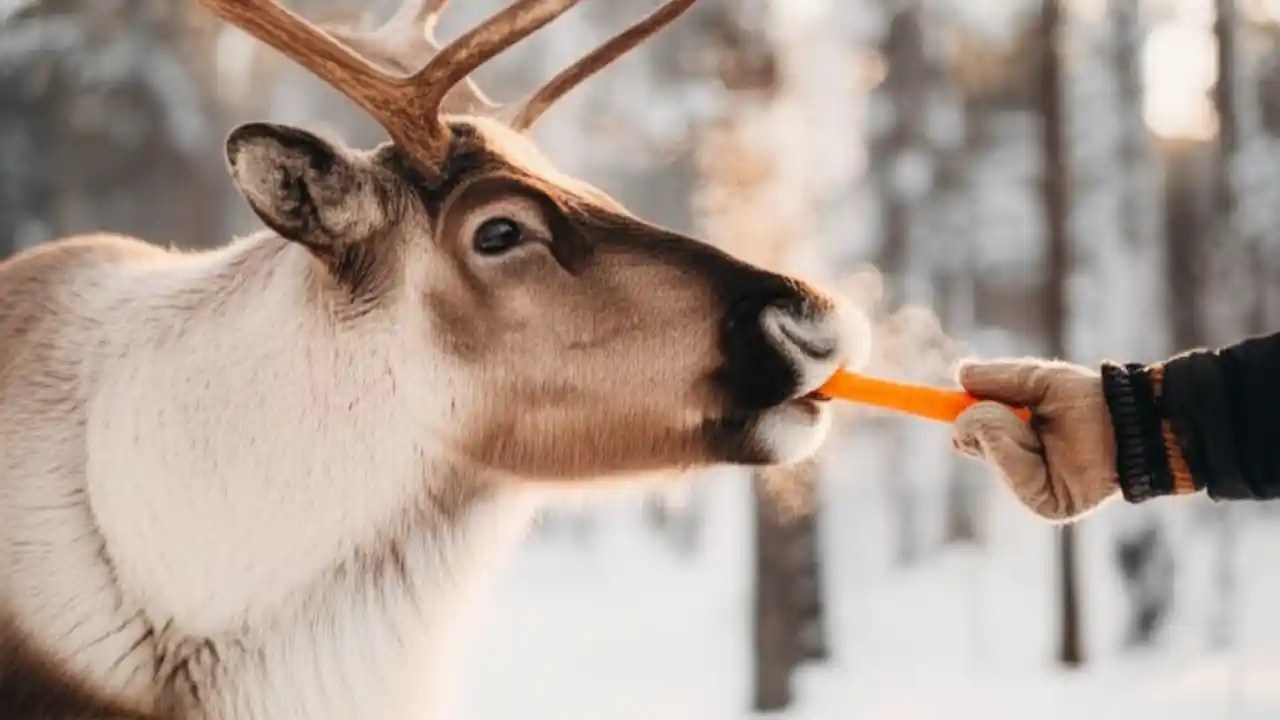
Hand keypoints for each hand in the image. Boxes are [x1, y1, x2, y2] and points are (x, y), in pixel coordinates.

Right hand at [952, 359, 1119, 520]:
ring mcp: (1027, 487)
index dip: (950, 417)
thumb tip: (958, 373)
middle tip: (1018, 407)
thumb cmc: (1087, 398)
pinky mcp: (1043, 505)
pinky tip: (1045, 444)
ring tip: (1043, 425)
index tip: (904, 397)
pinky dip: (1019, 449)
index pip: (967, 431)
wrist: (1130, 419)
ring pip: (986, 449)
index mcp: (1010, 438)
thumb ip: (996, 377)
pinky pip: (1011, 471)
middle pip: (967, 438)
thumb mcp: (1034, 379)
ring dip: (1007, 428)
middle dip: (983, 415)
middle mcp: (1014, 465)